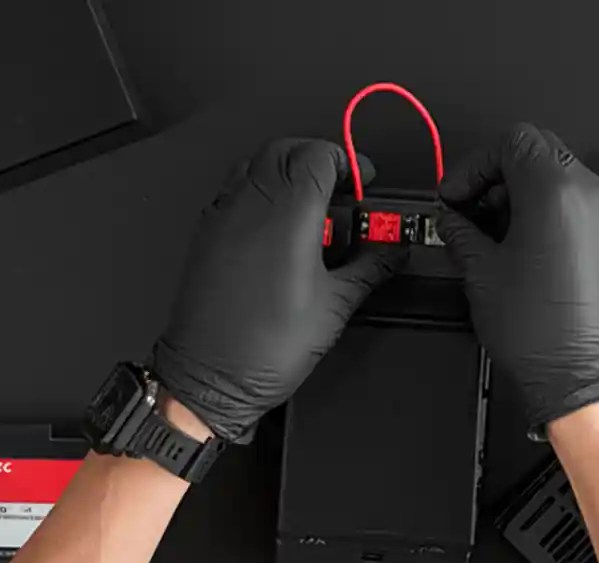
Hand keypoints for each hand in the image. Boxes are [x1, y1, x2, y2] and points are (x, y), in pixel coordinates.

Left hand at [152, 139, 403, 440]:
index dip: (348, 163)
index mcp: (288, 213)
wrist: (210, 377)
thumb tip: (391, 254)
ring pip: (255, 163)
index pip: (319, 156)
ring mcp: (224, 215)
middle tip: (341, 189)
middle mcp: (251, 204)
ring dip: (285, 170)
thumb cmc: (264, 348)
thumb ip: (369, 269)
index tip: (363, 183)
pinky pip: (234, 189)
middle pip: (286, 149)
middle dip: (317, 159)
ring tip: (309, 204)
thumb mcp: (335, 307)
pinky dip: (258, 190)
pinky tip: (275, 226)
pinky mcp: (207, 233)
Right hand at [437, 123, 598, 436]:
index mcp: (556, 191)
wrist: (577, 374)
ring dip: (519, 194)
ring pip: (557, 176)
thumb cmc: (539, 330)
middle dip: (495, 176)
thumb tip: (453, 218)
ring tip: (490, 232)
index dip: (475, 163)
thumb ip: (460, 230)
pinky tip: (518, 245)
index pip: (513, 140)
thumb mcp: (480, 269)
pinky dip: (544, 211)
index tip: (457, 192)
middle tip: (468, 208)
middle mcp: (589, 195)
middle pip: (537, 151)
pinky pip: (575, 203)